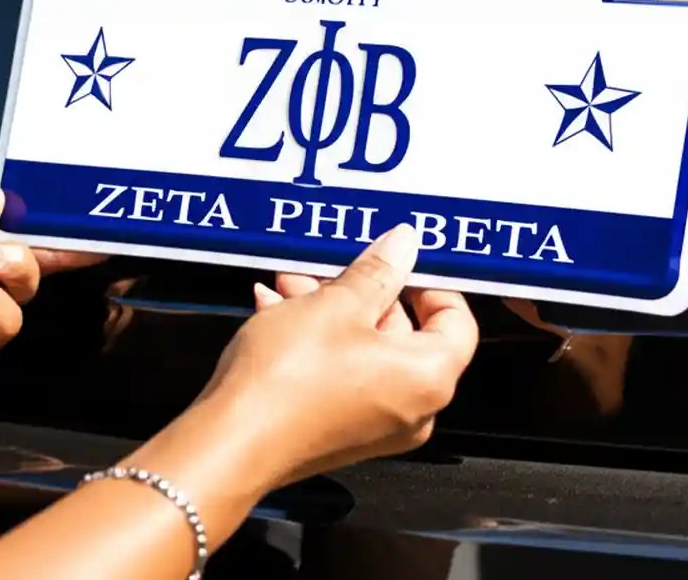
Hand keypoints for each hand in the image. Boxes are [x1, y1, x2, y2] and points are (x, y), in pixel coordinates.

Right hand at [200, 224, 478, 485]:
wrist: (230, 441)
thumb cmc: (285, 380)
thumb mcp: (335, 305)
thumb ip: (377, 271)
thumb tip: (403, 246)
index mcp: (428, 378)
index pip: (457, 321)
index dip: (430, 282)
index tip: (400, 258)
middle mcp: (412, 409)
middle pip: (403, 333)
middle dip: (359, 291)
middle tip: (328, 265)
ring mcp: (375, 425)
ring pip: (364, 350)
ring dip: (329, 310)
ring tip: (290, 285)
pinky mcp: (339, 431)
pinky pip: (342, 374)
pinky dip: (317, 341)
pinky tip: (276, 312)